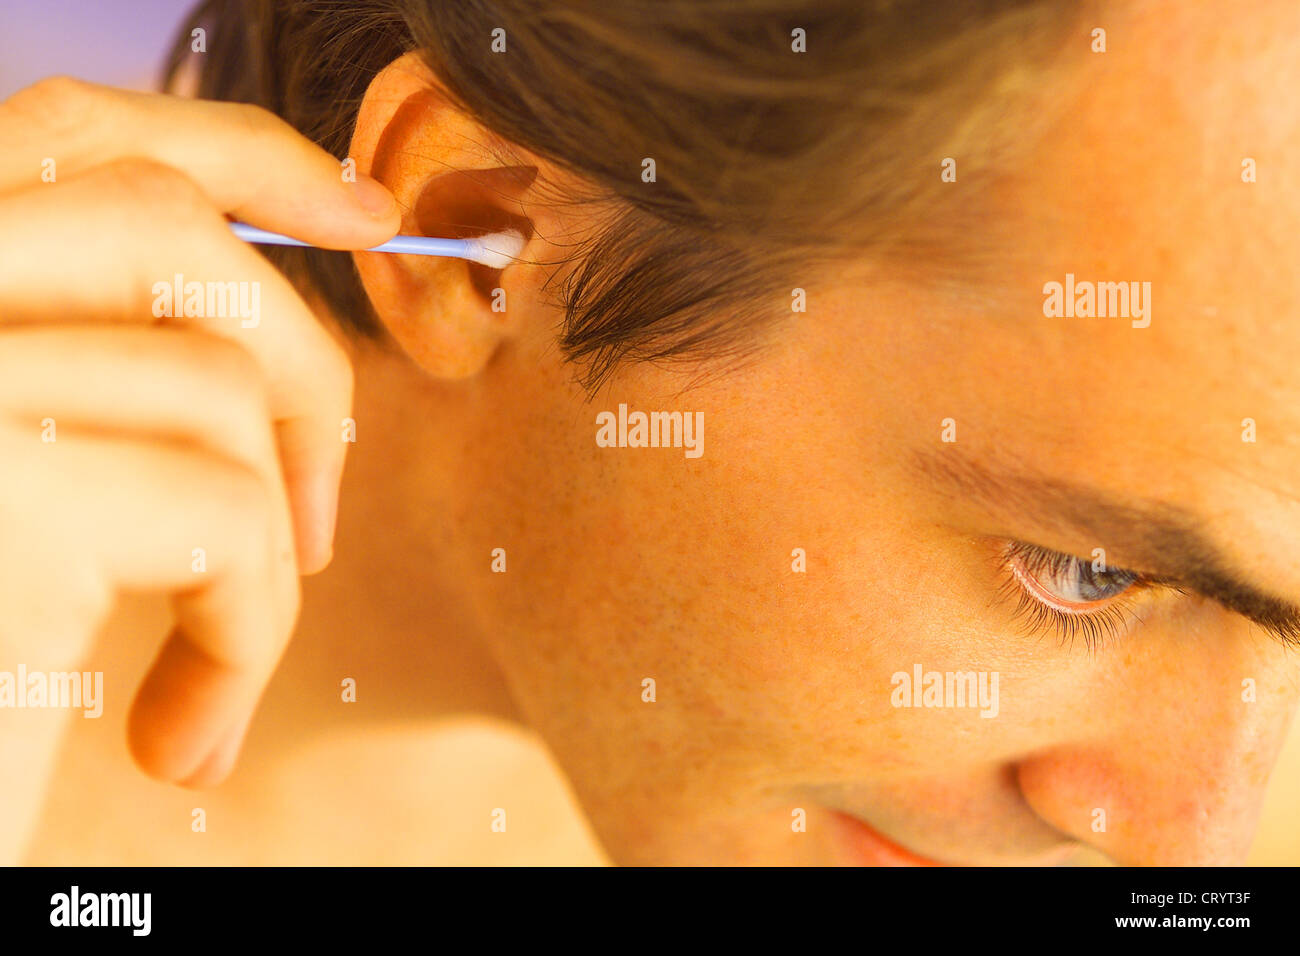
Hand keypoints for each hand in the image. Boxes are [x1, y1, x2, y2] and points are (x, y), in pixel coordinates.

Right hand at [0, 77, 397, 811]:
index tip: (365, 211)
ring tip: (221, 662)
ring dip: (266, 535)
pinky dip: (248, 629)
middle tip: (318, 516)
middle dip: (299, 358)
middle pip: (161, 227)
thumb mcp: (27, 490)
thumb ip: (97, 375)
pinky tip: (183, 734)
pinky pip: (224, 514)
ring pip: (215, 377)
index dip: (236, 151)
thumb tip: (265, 314)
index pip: (65, 137)